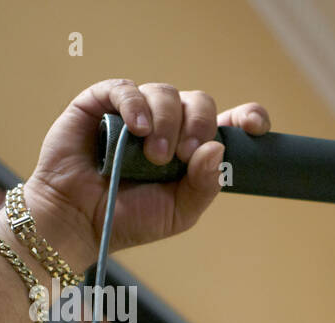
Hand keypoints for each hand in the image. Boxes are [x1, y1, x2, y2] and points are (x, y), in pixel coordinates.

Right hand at [22, 79, 271, 265]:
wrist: (79, 223)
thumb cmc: (129, 219)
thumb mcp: (179, 211)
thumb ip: (204, 184)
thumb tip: (217, 149)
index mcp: (192, 148)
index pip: (228, 122)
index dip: (247, 117)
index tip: (255, 126)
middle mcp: (167, 125)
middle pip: (198, 102)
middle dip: (198, 126)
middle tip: (182, 158)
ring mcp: (134, 112)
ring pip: (165, 93)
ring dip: (166, 123)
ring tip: (154, 157)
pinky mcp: (99, 104)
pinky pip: (125, 88)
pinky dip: (135, 104)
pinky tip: (137, 128)